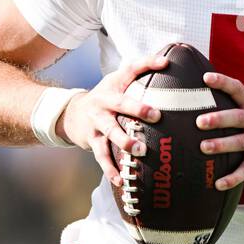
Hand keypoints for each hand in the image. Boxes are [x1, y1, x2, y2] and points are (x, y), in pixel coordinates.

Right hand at [58, 54, 166, 185]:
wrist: (72, 113)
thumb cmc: (107, 97)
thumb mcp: (119, 82)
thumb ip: (141, 75)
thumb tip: (171, 62)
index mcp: (114, 84)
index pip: (131, 69)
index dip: (148, 63)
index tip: (165, 62)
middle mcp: (104, 101)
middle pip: (121, 103)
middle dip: (138, 109)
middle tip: (157, 115)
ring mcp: (96, 122)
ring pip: (110, 132)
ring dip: (124, 141)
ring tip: (139, 151)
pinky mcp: (92, 140)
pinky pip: (102, 157)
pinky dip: (111, 170)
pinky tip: (121, 181)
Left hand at [194, 71, 243, 193]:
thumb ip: (232, 105)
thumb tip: (197, 96)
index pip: (238, 89)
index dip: (223, 82)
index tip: (206, 78)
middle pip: (238, 117)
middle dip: (219, 119)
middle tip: (199, 121)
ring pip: (240, 142)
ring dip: (221, 145)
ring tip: (203, 147)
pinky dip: (232, 178)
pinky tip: (218, 184)